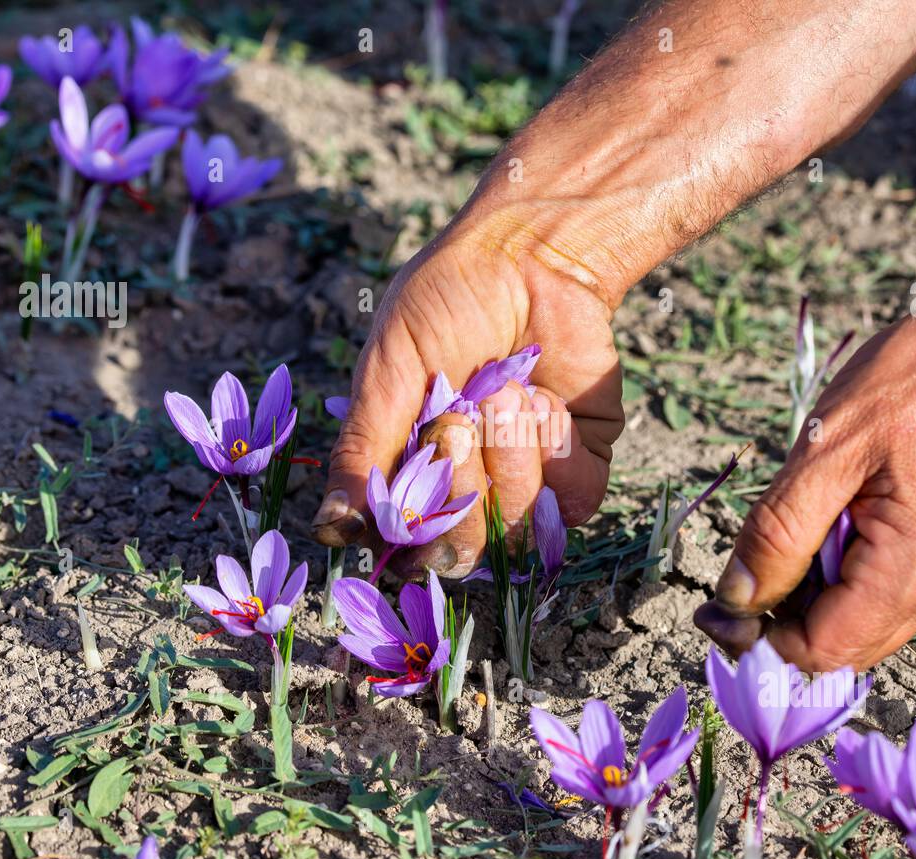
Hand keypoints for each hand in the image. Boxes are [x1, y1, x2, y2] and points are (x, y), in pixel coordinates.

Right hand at [310, 222, 623, 575]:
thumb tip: (333, 528)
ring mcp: (529, 482)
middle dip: (460, 472)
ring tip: (505, 387)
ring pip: (519, 524)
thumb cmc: (448, 303)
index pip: (409, 544)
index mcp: (415, 473)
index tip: (415, 479)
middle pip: (464, 545)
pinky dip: (557, 446)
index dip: (413, 525)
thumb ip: (363, 452)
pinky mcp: (582, 466)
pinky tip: (545, 396)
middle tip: (459, 410)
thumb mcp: (388, 373)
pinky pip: (575, 499)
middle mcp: (471, 490)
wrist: (530, 256)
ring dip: (509, 449)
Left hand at [694, 312, 915, 670]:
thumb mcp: (825, 451)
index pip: (823, 650)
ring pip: (868, 618)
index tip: (716, 606)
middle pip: (846, 645)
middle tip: (742, 567)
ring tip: (795, 526)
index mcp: (914, 569)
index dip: (761, 639)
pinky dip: (849, 570)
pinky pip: (893, 587)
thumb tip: (736, 599)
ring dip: (816, 593)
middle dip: (785, 619)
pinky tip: (834, 518)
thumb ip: (777, 534)